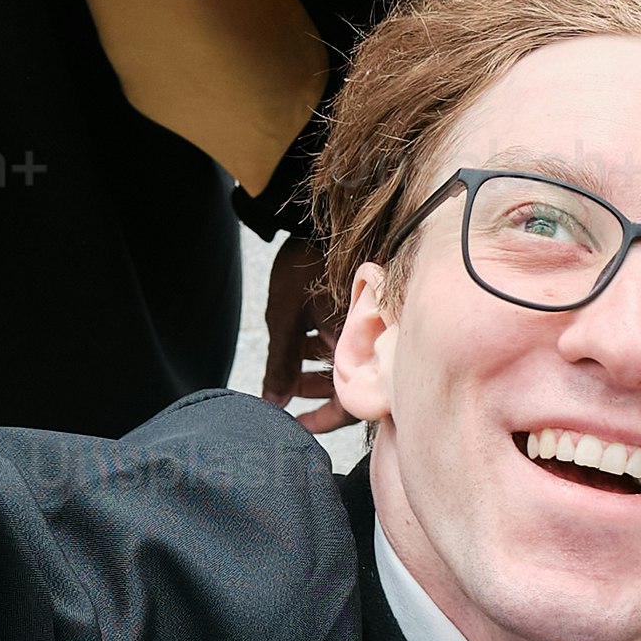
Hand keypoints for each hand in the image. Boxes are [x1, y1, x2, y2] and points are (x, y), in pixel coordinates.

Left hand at [262, 232, 345, 430]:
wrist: (314, 215)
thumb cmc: (302, 262)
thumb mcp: (283, 318)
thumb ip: (280, 364)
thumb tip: (273, 402)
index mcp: (355, 343)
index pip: (350, 401)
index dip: (323, 420)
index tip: (297, 425)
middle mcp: (367, 335)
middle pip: (349, 382)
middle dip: (314, 392)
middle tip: (283, 392)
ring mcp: (364, 321)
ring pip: (346, 360)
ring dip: (315, 369)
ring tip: (287, 367)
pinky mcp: (358, 308)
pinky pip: (346, 339)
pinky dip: (322, 347)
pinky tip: (299, 340)